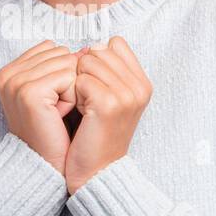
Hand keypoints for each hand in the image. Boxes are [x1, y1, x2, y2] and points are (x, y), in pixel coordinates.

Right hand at [0, 40, 79, 175]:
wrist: (48, 163)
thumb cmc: (54, 130)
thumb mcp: (55, 91)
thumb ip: (64, 64)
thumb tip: (90, 47)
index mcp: (9, 70)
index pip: (52, 48)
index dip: (62, 73)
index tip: (51, 100)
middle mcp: (7, 74)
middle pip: (61, 53)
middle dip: (68, 80)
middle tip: (55, 109)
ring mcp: (16, 82)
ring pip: (67, 63)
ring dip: (71, 89)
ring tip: (57, 112)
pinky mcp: (29, 92)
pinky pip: (68, 77)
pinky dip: (71, 98)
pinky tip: (59, 115)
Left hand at [64, 36, 151, 195]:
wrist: (95, 172)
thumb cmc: (95, 135)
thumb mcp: (109, 98)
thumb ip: (106, 70)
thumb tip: (87, 46)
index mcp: (142, 83)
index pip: (115, 43)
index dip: (97, 59)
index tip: (94, 86)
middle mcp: (140, 87)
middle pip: (99, 50)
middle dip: (84, 70)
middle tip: (86, 100)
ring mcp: (127, 95)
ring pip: (88, 62)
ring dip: (77, 82)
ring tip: (84, 107)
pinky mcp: (110, 104)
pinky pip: (80, 79)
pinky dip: (73, 94)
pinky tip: (80, 113)